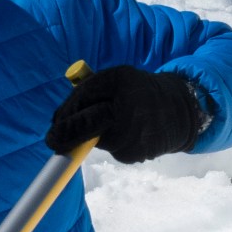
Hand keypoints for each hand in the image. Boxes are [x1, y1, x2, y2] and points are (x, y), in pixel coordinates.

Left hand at [48, 66, 204, 164]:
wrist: (179, 110)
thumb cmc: (135, 93)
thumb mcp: (115, 81)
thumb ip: (88, 94)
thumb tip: (58, 123)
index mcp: (119, 80)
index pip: (83, 97)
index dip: (65, 114)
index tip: (53, 124)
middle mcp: (128, 104)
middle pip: (87, 124)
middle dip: (66, 134)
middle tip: (53, 141)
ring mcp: (135, 131)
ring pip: (98, 140)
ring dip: (94, 138)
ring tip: (115, 125)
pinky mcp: (137, 152)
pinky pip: (114, 150)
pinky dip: (114, 145)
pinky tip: (129, 135)